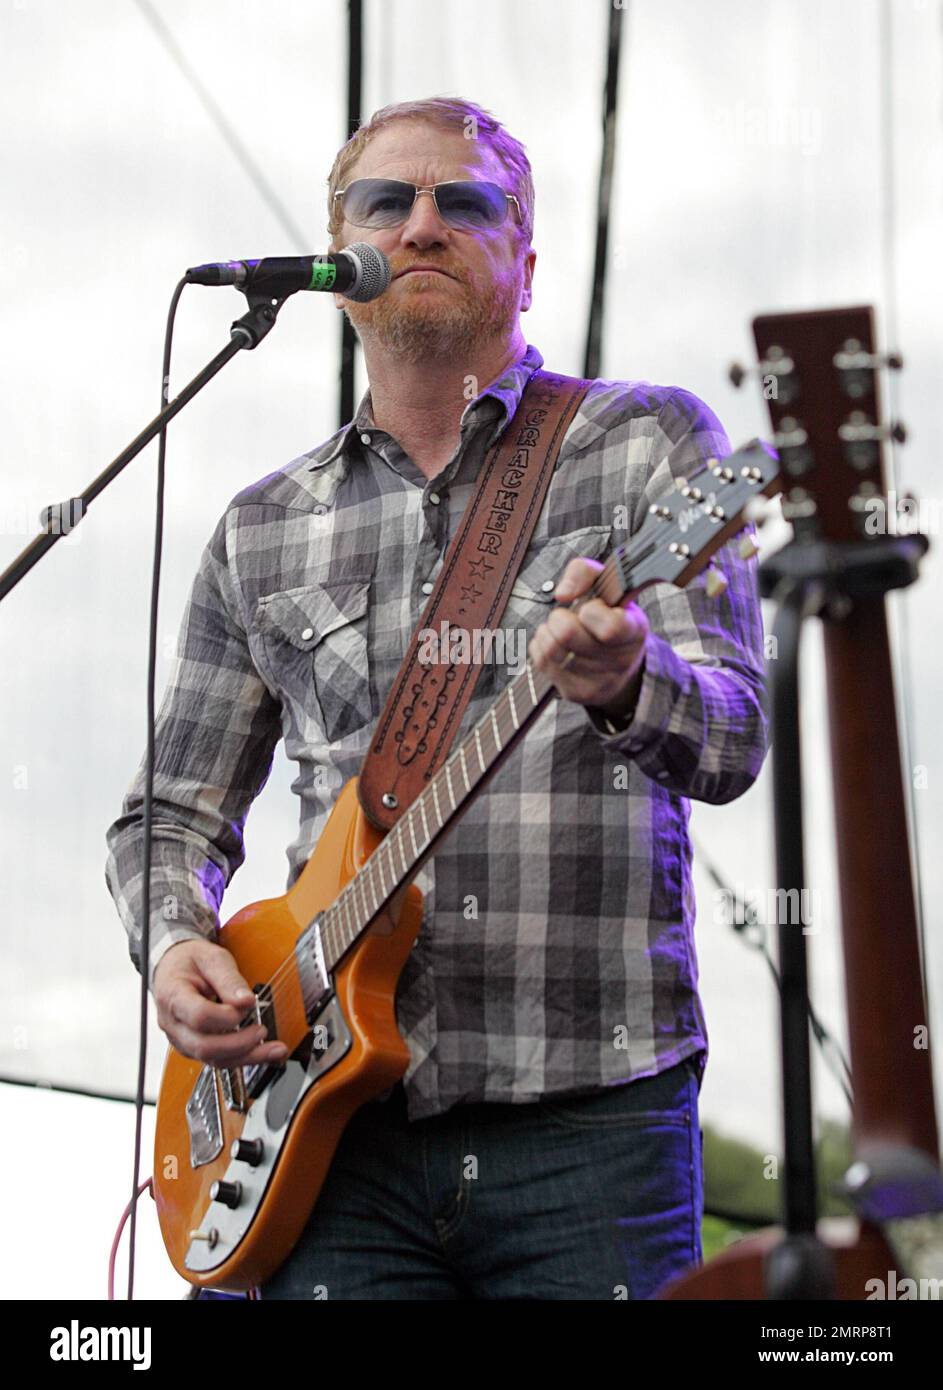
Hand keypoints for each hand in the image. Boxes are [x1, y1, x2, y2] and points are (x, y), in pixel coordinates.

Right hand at [153, 939, 288, 1068]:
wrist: (174, 968)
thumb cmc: (190, 961)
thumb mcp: (211, 959)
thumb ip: (229, 980)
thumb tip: (246, 1002)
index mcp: (173, 996)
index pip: (198, 1016)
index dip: (225, 1017)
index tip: (246, 1006)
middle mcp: (173, 1024)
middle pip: (204, 1046)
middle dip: (239, 1043)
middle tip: (262, 1030)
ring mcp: (181, 1039)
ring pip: (212, 1059)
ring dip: (246, 1057)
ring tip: (274, 1049)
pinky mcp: (193, 1047)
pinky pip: (217, 1059)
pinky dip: (242, 1058)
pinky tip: (263, 1052)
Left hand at [528, 557, 648, 720]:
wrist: (621, 665)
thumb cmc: (611, 616)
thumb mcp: (609, 586)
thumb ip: (584, 571)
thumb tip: (562, 594)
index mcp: (633, 632)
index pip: (609, 627)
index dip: (591, 611)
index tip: (592, 608)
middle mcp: (619, 661)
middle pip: (566, 634)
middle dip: (560, 618)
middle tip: (570, 617)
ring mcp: (597, 682)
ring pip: (549, 648)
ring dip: (549, 631)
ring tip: (563, 630)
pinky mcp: (575, 693)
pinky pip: (540, 661)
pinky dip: (543, 646)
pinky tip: (558, 645)